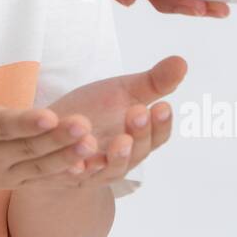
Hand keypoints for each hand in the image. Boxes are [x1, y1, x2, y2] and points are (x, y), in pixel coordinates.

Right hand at [0, 53, 99, 198]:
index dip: (24, 122)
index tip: (50, 116)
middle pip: (25, 149)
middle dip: (55, 139)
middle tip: (84, 125)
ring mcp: (4, 175)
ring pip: (39, 169)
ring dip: (67, 158)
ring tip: (93, 144)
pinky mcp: (18, 184)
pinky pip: (45, 182)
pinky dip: (67, 177)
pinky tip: (93, 167)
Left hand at [43, 54, 186, 186]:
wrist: (54, 131)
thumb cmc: (95, 110)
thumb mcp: (123, 92)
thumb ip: (152, 82)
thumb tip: (182, 62)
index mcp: (138, 140)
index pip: (157, 137)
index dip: (161, 124)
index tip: (162, 105)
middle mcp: (120, 160)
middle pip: (137, 152)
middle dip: (140, 133)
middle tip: (138, 112)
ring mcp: (95, 172)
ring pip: (109, 169)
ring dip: (116, 156)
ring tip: (120, 139)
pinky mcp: (66, 175)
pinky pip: (72, 174)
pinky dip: (75, 167)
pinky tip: (76, 162)